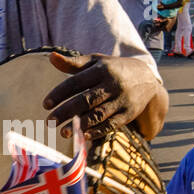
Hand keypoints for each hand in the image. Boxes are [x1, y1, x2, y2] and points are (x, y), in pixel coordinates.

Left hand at [44, 53, 161, 139]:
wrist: (147, 78)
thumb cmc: (114, 69)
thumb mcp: (97, 62)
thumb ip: (74, 63)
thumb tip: (52, 57)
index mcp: (102, 69)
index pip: (76, 82)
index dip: (60, 93)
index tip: (46, 104)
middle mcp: (112, 84)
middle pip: (86, 100)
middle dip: (66, 111)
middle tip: (50, 122)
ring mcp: (122, 100)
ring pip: (98, 114)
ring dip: (80, 125)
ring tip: (63, 133)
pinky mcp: (128, 113)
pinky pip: (111, 124)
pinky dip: (97, 132)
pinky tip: (83, 137)